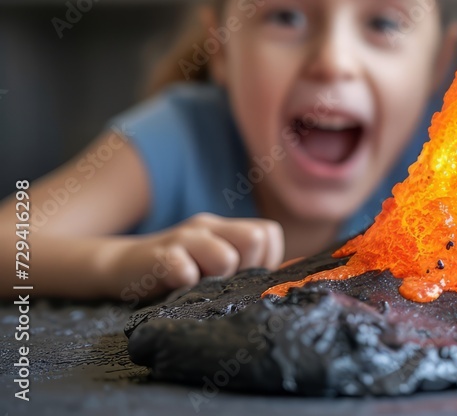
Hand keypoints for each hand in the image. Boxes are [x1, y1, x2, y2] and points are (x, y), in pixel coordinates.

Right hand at [105, 213, 283, 299]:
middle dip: (246, 268)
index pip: (269, 233)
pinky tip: (175, 288)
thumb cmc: (176, 271)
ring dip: (215, 280)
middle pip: (254, 239)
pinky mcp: (159, 256)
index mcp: (225, 228)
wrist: (120, 266)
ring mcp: (183, 238)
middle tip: (223, 283)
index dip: (266, 260)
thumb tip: (278, 282)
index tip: (245, 277)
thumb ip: (242, 264)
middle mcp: (208, 227)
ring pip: (225, 257)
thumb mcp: (212, 262)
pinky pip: (185, 271)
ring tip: (197, 285)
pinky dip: (185, 285)